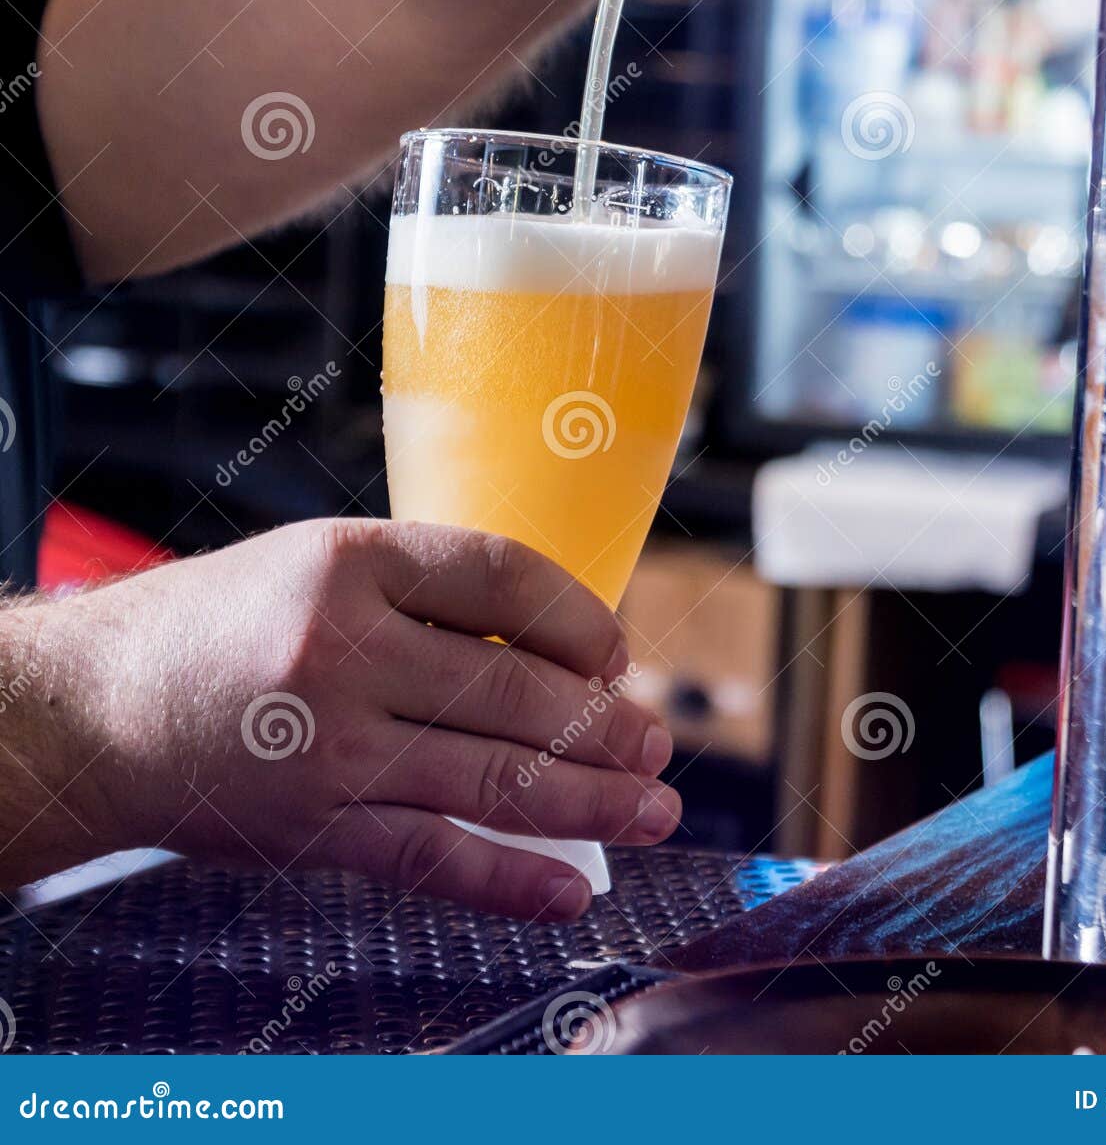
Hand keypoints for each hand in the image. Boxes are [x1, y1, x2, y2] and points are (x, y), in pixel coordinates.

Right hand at [8, 520, 677, 920]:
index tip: (614, 651)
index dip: (580, 617)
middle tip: (658, 742)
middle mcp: (346, 653)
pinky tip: (574, 887)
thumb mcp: (318, 564)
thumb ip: (425, 594)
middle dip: (605, 724)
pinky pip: (437, 860)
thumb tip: (552, 647)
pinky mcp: (319, 831)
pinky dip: (514, 881)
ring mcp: (334, 750)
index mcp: (352, 565)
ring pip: (497, 779)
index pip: (505, 579)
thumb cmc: (222, 626)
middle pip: (517, 690)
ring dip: (594, 801)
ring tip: (656, 808)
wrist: (101, 712)